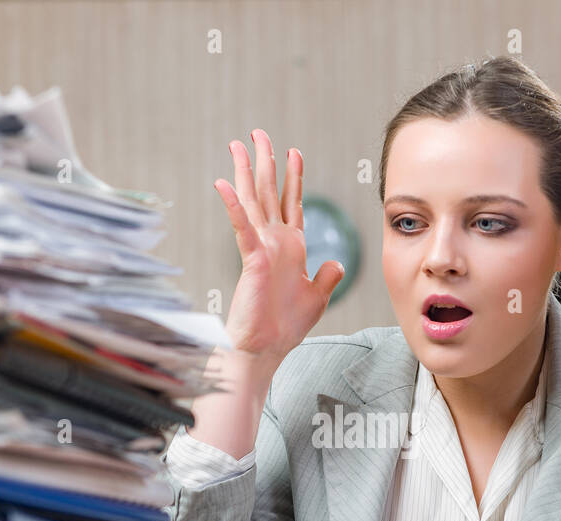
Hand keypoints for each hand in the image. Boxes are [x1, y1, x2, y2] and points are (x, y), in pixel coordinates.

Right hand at [214, 130, 343, 373]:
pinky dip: (234, 206)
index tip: (294, 151)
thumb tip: (336, 264)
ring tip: (238, 145)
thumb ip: (327, 277)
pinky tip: (224, 184)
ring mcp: (261, 248)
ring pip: (253, 201)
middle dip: (266, 161)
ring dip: (246, 172)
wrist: (266, 347)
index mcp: (290, 248)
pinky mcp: (251, 259)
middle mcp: (274, 242)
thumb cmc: (285, 327)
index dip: (294, 177)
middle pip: (269, 193)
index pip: (292, 203)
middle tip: (259, 134)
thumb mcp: (317, 297)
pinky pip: (242, 227)